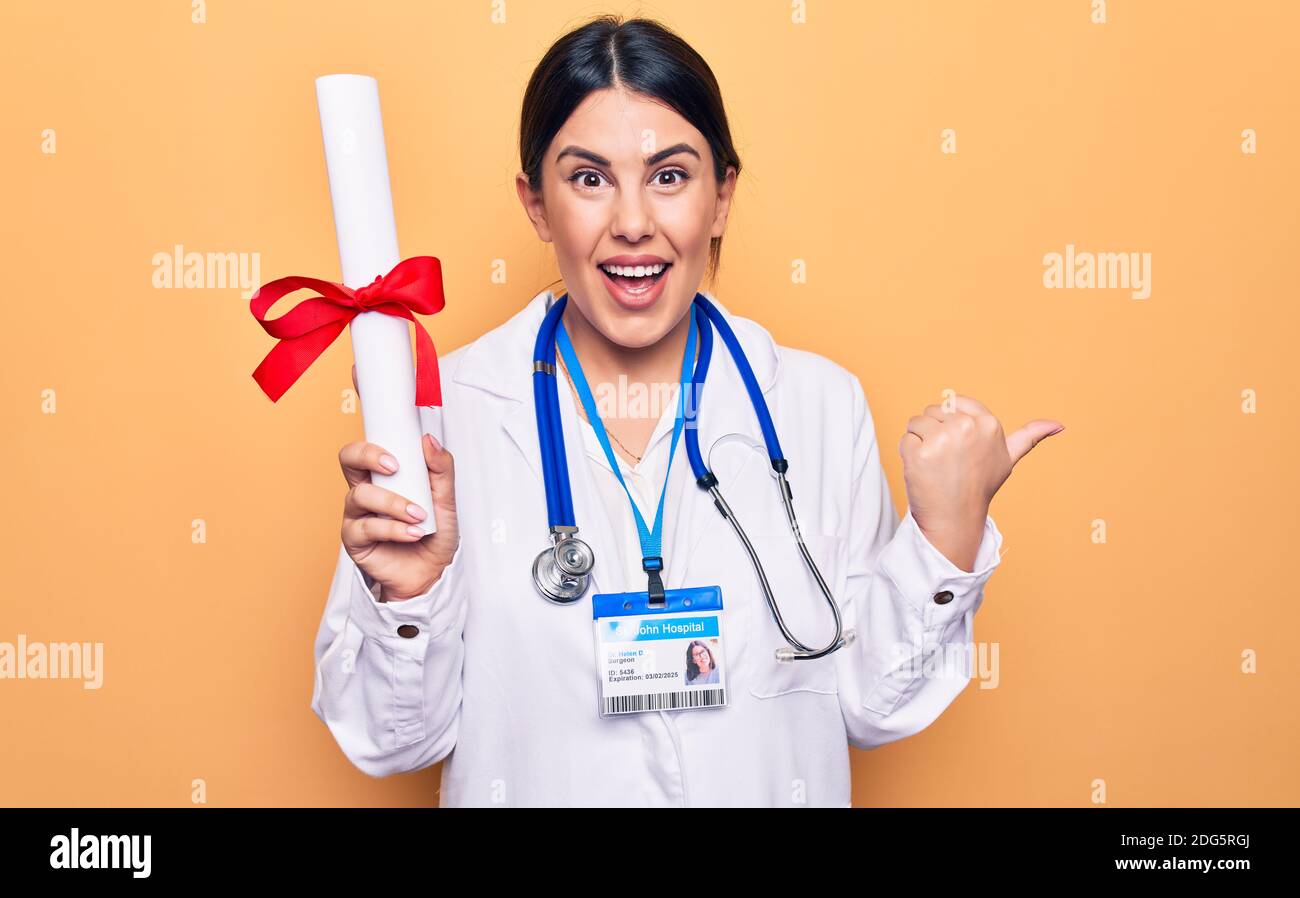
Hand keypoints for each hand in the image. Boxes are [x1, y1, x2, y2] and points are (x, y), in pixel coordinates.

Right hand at [339, 364, 458, 600]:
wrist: (431, 577)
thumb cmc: (433, 535)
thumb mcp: (447, 499)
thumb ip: (441, 469)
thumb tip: (428, 440)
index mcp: (386, 469)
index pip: (372, 431)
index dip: (363, 400)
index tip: (359, 371)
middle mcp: (366, 485)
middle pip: (348, 455)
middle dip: (368, 454)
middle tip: (393, 464)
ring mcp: (358, 511)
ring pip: (361, 494)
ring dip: (393, 503)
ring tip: (418, 517)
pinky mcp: (355, 538)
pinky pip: (366, 526)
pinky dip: (393, 529)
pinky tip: (412, 533)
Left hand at [898, 394, 1061, 571]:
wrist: (955, 517)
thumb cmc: (979, 485)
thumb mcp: (1008, 457)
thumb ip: (1030, 437)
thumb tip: (1059, 425)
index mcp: (989, 423)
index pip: (953, 401)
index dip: (950, 422)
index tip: (959, 446)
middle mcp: (968, 427)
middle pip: (933, 410)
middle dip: (935, 432)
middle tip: (948, 460)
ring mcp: (944, 439)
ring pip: (917, 422)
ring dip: (919, 442)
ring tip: (936, 465)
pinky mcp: (921, 451)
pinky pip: (906, 438)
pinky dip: (908, 454)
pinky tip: (924, 471)